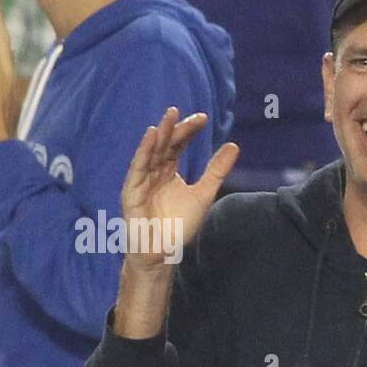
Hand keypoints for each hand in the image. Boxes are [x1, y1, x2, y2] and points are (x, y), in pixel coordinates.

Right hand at [120, 107, 238, 272]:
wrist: (163, 253)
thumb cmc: (179, 225)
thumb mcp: (204, 193)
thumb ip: (216, 170)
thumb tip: (234, 145)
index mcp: (168, 171)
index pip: (178, 145)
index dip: (189, 131)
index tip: (203, 118)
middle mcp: (153, 172)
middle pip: (165, 145)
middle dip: (176, 128)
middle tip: (187, 113)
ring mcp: (141, 180)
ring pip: (151, 152)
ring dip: (160, 133)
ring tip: (170, 115)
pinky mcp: (131, 190)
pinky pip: (138, 167)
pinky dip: (144, 151)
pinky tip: (152, 135)